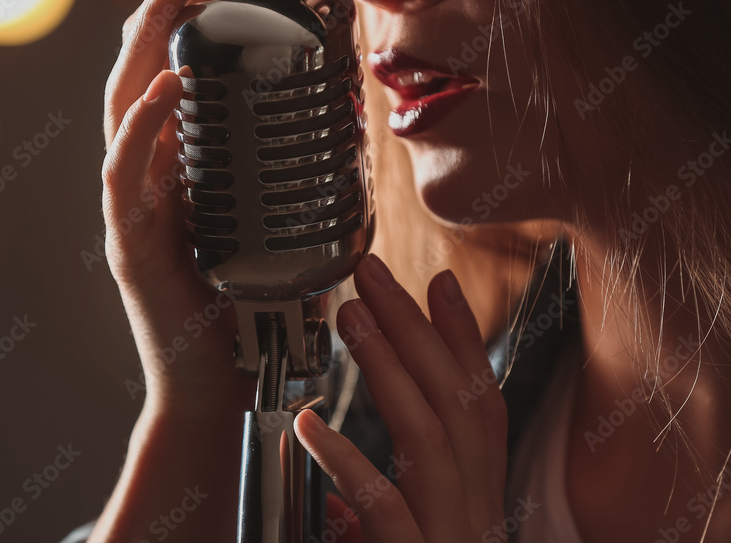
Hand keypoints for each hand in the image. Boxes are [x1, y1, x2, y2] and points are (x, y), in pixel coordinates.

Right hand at [101, 0, 264, 411]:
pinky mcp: (128, 242)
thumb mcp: (267, 221)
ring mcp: (131, 202)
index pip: (186, 61)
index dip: (210, 4)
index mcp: (181, 159)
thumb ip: (275, 171)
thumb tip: (324, 120)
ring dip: (154, 36)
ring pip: (126, 101)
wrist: (217, 382)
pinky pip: (126, 175)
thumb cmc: (246, 305)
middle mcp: (148, 169)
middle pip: (152, 61)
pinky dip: (144, 128)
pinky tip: (168, 85)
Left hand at [295, 255, 507, 541]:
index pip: (481, 405)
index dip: (465, 340)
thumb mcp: (405, 539)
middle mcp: (476, 514)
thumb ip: (372, 504)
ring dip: (389, 367)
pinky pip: (382, 505)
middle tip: (373, 274)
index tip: (441, 282)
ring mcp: (450, 536)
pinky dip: (346, 460)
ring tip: (350, 317)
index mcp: (479, 501)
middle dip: (417, 328)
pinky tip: (309, 427)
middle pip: (457, 403)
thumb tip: (325, 471)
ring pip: (428, 438)